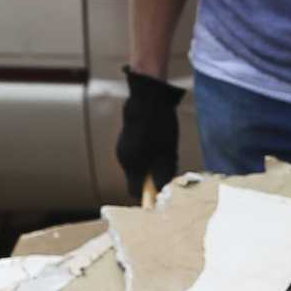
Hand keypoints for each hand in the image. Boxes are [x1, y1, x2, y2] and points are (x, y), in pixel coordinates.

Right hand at [115, 68, 184, 198]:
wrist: (148, 96)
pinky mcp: (126, 137)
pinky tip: (157, 140)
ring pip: (136, 165)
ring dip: (149, 165)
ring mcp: (122, 147)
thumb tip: (160, 191)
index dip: (147, 194)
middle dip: (150, 178)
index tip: (159, 193)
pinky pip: (135, 153)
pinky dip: (145, 153)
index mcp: (132, 165)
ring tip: (164, 151)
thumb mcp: (167, 153)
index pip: (134, 191)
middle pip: (136, 178)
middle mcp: (123, 158)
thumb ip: (162, 174)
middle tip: (168, 168)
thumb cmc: (160, 126)